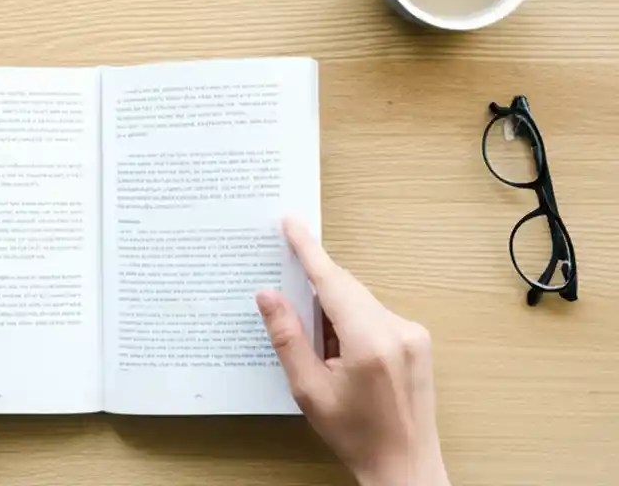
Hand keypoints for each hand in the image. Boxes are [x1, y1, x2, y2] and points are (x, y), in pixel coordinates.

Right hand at [256, 218, 449, 485]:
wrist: (404, 467)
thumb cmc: (356, 435)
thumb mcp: (308, 389)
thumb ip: (287, 336)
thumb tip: (268, 294)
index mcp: (369, 341)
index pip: (332, 281)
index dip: (307, 250)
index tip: (291, 223)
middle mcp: (397, 330)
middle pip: (346, 288)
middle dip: (314, 287)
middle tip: (284, 290)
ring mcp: (412, 334)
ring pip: (360, 302)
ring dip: (333, 312)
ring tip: (320, 352)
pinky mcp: (417, 341)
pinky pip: (375, 315)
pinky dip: (351, 322)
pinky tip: (340, 354)